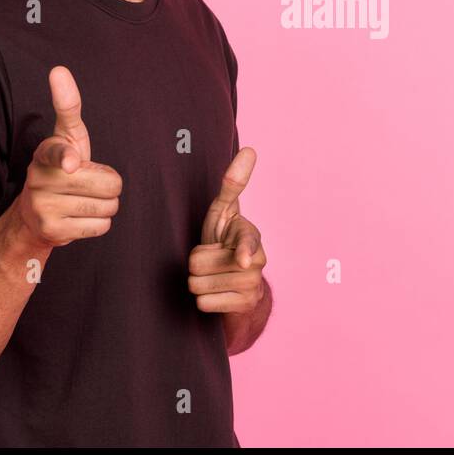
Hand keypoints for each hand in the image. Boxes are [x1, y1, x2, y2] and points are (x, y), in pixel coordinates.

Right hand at [13, 66, 122, 248]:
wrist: (35, 215)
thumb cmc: (61, 168)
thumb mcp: (67, 136)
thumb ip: (68, 106)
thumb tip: (58, 69)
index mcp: (45, 152)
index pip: (57, 151)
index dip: (67, 157)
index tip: (71, 162)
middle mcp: (39, 178)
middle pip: (109, 183)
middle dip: (109, 185)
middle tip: (90, 184)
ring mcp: (43, 206)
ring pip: (108, 206)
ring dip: (105, 205)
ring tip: (83, 200)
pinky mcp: (53, 231)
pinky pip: (101, 226)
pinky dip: (98, 223)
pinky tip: (80, 217)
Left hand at [188, 147, 266, 313]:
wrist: (237, 284)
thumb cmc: (225, 243)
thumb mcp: (224, 213)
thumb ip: (233, 184)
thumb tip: (250, 149)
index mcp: (250, 234)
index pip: (245, 240)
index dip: (242, 250)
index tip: (242, 260)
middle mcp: (257, 259)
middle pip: (198, 262)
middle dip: (196, 263)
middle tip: (211, 261)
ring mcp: (253, 284)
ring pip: (198, 284)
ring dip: (198, 282)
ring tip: (213, 276)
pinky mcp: (245, 305)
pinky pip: (204, 303)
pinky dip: (204, 301)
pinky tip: (217, 294)